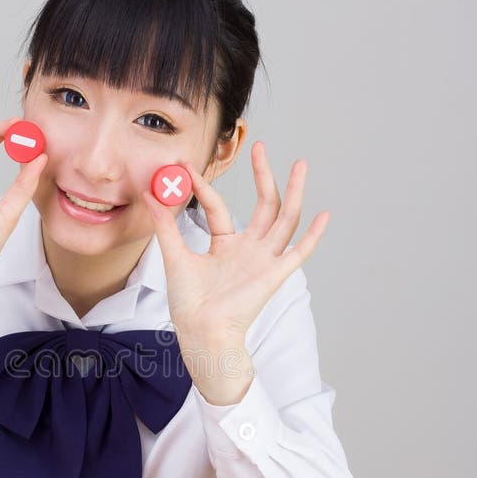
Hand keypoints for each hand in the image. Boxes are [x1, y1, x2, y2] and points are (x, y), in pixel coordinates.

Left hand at [141, 140, 329, 347]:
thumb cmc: (189, 303)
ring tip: (300, 165)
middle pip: (263, 205)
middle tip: (259, 146)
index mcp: (225, 246)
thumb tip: (151, 195)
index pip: (219, 209)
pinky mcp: (274, 274)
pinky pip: (298, 252)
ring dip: (294, 192)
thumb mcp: (175, 257)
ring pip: (285, 219)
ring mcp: (264, 260)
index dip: (204, 188)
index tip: (188, 168)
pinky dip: (313, 235)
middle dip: (263, 175)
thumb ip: (166, 226)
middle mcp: (249, 250)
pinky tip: (325, 215)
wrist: (200, 331)